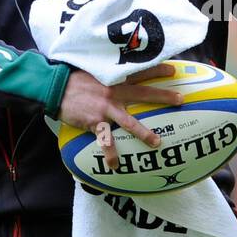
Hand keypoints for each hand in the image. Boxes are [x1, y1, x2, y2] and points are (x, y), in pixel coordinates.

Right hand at [58, 63, 182, 168]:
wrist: (55, 87)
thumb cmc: (74, 79)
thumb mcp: (94, 71)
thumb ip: (109, 75)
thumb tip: (120, 77)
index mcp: (115, 79)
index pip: (140, 72)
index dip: (158, 70)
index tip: (174, 72)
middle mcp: (114, 92)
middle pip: (143, 94)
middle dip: (163, 97)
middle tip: (181, 100)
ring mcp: (105, 108)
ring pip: (130, 122)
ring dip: (144, 133)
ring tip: (158, 143)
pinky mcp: (94, 122)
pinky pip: (105, 141)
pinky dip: (111, 154)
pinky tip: (115, 166)